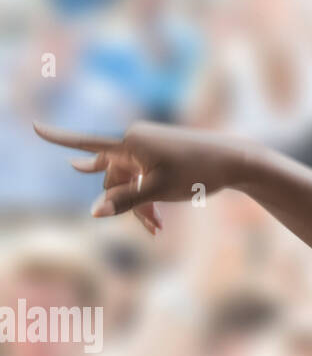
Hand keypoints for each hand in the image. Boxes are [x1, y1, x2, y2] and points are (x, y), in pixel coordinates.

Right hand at [33, 121, 259, 229]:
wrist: (234, 161)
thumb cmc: (197, 172)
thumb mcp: (159, 190)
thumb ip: (125, 201)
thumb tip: (93, 212)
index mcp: (129, 140)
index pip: (86, 143)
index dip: (58, 138)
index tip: (34, 127)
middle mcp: (134, 138)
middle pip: (112, 177)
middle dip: (125, 204)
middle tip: (153, 228)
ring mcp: (147, 146)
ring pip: (128, 182)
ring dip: (139, 205)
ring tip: (159, 228)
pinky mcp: (159, 153)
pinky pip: (142, 178)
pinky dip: (147, 197)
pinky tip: (157, 221)